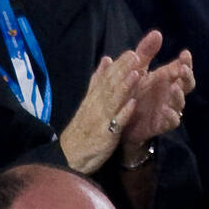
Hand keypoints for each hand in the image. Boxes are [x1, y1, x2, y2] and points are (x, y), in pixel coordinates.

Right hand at [60, 49, 145, 173]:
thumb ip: (98, 81)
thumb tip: (107, 60)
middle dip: (123, 70)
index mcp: (94, 97)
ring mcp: (100, 119)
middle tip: (136, 55)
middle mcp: (96, 104)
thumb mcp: (90, 102)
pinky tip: (133, 104)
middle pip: (110, 84)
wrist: (71, 155)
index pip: (107, 77)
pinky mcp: (105, 134)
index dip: (119, 65)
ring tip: (137, 74)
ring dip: (125, 86)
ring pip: (113, 100)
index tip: (132, 52)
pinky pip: (115, 122)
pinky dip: (123, 113)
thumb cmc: (84, 129)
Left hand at [120, 31, 193, 153]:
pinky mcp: (162, 123)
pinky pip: (172, 121)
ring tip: (174, 88)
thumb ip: (146, 52)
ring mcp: (168, 108)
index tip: (185, 53)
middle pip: (186, 85)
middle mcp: (170, 93)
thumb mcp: (136, 69)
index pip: (181, 69)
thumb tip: (157, 33)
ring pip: (180, 103)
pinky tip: (167, 110)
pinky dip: (171, 116)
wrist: (120, 117)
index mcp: (165, 79)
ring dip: (179, 95)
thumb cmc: (132, 91)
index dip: (186, 62)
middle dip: (187, 77)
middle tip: (183, 69)